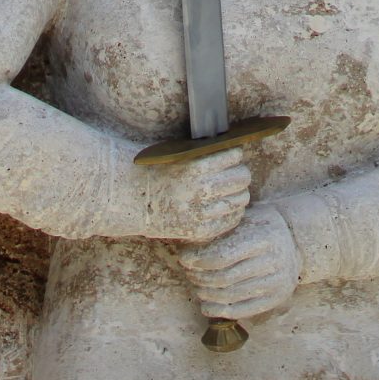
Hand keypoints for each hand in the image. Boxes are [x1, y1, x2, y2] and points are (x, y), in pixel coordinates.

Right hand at [118, 146, 249, 241]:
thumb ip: (206, 153)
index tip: (229, 157)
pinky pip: (232, 220)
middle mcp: (202, 189)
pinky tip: (223, 207)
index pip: (234, 155)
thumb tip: (237, 149)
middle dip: (239, 173)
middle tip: (231, 174)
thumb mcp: (180, 155)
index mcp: (196, 167)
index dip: (233, 154)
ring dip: (237, 193)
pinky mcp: (202, 230)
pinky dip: (232, 212)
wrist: (136, 202)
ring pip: (241, 199)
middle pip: (242, 177)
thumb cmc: (159, 173)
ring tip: (227, 191)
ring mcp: (203, 212)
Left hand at [176, 203, 299, 321]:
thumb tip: (190, 242)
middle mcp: (273, 260)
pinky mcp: (277, 298)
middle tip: (189, 273)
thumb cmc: (262, 226)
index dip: (198, 260)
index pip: (222, 255)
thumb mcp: (247, 217)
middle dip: (200, 277)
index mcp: (263, 237)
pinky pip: (244, 310)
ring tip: (197, 287)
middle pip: (224, 277)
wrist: (297, 241)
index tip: (184, 258)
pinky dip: (221, 311)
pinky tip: (207, 306)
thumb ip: (224, 229)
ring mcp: (277, 281)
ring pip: (232, 295)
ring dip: (207, 294)